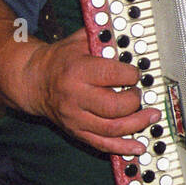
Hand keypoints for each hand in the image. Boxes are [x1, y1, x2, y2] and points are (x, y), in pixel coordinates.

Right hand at [17, 31, 158, 153]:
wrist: (34, 81)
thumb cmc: (60, 60)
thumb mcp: (80, 40)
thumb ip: (105, 38)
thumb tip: (130, 36)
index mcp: (78, 71)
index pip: (113, 75)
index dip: (132, 74)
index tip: (137, 73)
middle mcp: (76, 97)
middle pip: (114, 107)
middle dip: (135, 101)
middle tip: (141, 94)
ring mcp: (76, 118)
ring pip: (112, 129)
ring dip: (137, 124)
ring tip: (152, 116)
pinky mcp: (77, 131)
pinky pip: (102, 144)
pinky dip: (122, 148)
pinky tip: (138, 146)